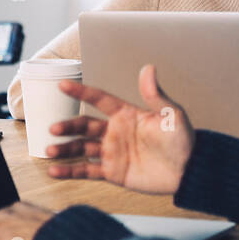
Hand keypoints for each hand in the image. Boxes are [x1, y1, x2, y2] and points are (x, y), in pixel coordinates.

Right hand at [43, 64, 194, 193]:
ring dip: (65, 148)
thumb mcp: (171, 114)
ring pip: (81, 148)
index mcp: (126, 114)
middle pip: (85, 125)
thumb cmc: (183, 139)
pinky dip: (70, 171)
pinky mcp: (113, 172)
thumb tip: (148, 68)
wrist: (189, 170)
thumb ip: (155, 95)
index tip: (63, 85)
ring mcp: (112, 152)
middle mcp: (115, 131)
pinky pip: (87, 170)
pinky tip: (54, 171)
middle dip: (68, 126)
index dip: (81, 92)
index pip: (99, 99)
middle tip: (54, 128)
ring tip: (50, 150)